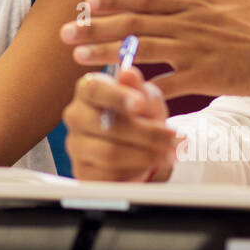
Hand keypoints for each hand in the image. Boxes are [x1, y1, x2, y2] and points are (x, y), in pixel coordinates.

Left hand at [59, 0, 249, 98]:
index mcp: (192, 1)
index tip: (86, 2)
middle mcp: (187, 23)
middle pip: (132, 23)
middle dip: (95, 27)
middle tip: (64, 32)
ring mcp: (194, 50)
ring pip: (141, 51)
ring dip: (106, 54)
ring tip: (77, 59)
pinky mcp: (203, 76)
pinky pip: (167, 84)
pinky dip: (143, 89)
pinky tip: (118, 93)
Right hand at [63, 69, 180, 181]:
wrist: (137, 147)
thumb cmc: (139, 116)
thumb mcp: (147, 99)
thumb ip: (139, 88)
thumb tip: (128, 73)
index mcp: (88, 89)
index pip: (94, 89)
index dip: (117, 96)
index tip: (139, 104)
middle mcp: (76, 116)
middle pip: (106, 126)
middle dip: (146, 133)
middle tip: (172, 138)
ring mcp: (76, 146)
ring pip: (109, 153)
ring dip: (146, 155)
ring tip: (169, 154)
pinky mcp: (83, 172)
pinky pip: (109, 177)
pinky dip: (134, 173)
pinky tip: (150, 167)